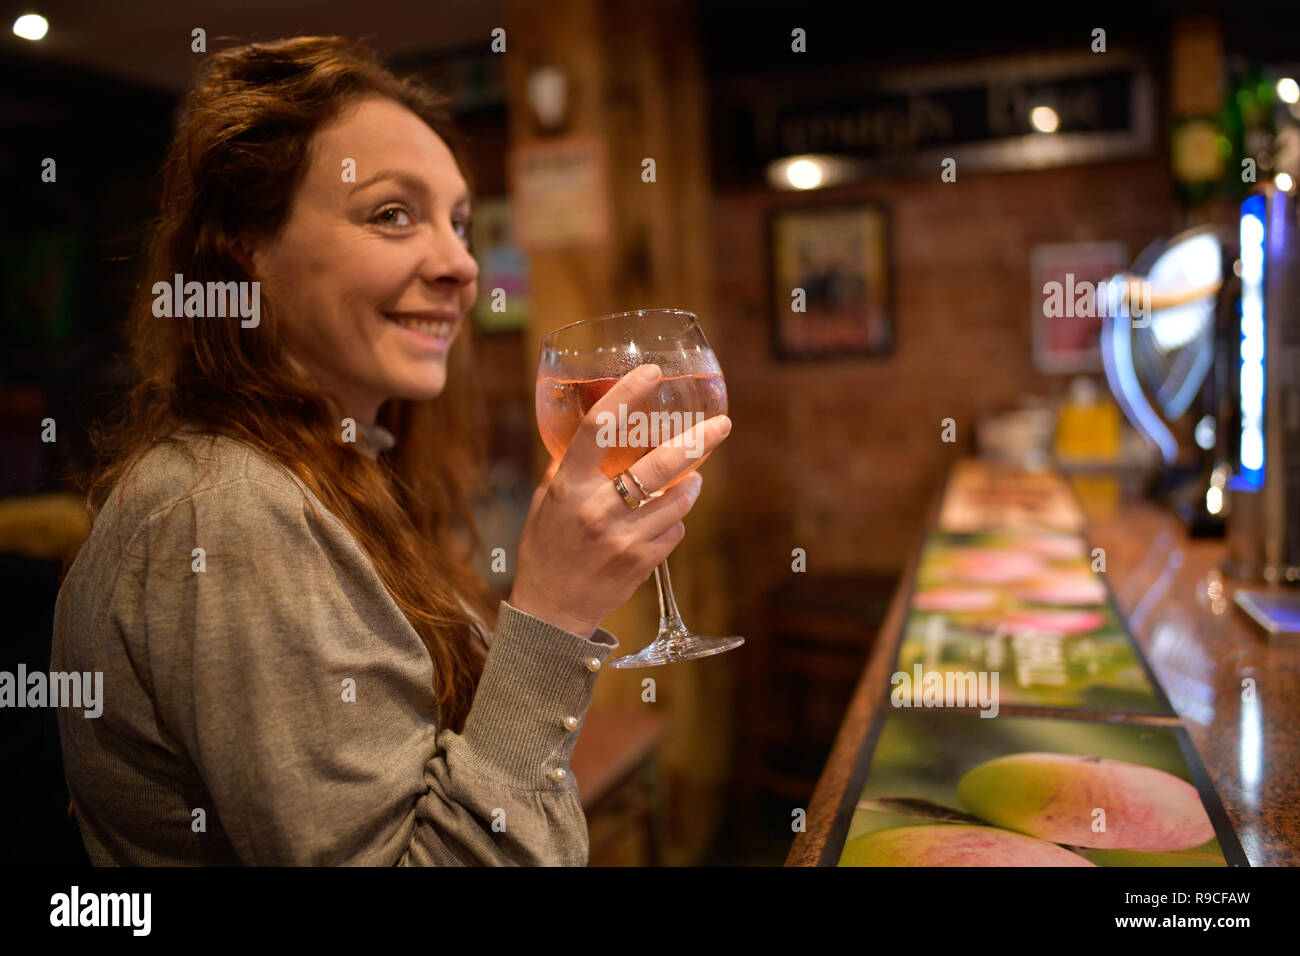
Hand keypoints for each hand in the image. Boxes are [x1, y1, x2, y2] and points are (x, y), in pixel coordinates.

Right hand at [509, 364, 731, 639]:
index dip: (628, 395)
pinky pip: (675, 528)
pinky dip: (674, 520)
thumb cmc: (547, 547)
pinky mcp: (642, 562)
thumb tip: (596, 426)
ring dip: (690, 485)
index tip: (653, 373)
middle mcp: (597, 509)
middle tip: (723, 424)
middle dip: (698, 441)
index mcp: (569, 487)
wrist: (552, 610)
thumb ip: (569, 467)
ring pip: (678, 499)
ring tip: (690, 479)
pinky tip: (660, 520)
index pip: (598, 429)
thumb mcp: (546, 501)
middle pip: (659, 465)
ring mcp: (623, 538)